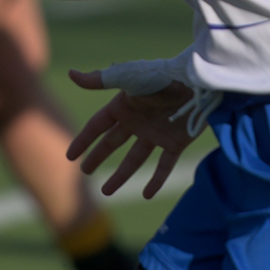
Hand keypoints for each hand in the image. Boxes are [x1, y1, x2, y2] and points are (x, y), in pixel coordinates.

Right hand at [65, 70, 197, 197]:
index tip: (70, 156)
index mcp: (123, 106)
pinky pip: (163, 165)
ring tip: (107, 192)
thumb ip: (100, 80)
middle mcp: (137, 122)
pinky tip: (146, 195)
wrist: (198, 83)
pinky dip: (156, 180)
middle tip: (84, 172)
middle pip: (112, 144)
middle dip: (97, 157)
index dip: (83, 141)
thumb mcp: (129, 78)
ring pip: (134, 160)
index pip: (97, 127)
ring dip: (121, 176)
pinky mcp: (176, 143)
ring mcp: (156, 134)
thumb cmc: (161, 76)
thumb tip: (70, 75)